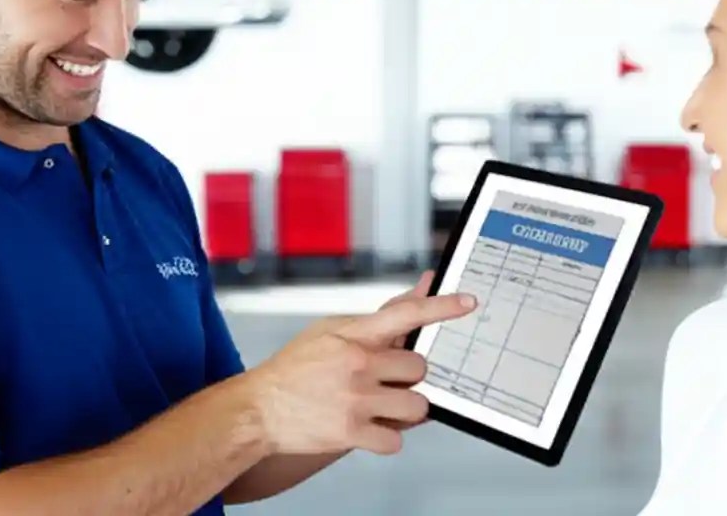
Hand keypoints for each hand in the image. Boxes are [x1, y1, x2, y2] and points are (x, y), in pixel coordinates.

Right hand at [244, 275, 474, 455]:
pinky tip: (370, 426)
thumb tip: (423, 286)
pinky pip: (396, 440)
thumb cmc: (298, 367)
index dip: (442, 306)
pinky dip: (388, 437)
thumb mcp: (334, 330)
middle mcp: (357, 364)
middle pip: (419, 368)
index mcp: (353, 335)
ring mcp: (355, 399)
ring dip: (406, 409)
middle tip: (387, 380)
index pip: (406, 313)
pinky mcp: (350, 433)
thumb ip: (382, 314)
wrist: (258, 409)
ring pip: (417, 406)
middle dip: (410, 376)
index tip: (468, 302)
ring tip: (382, 405)